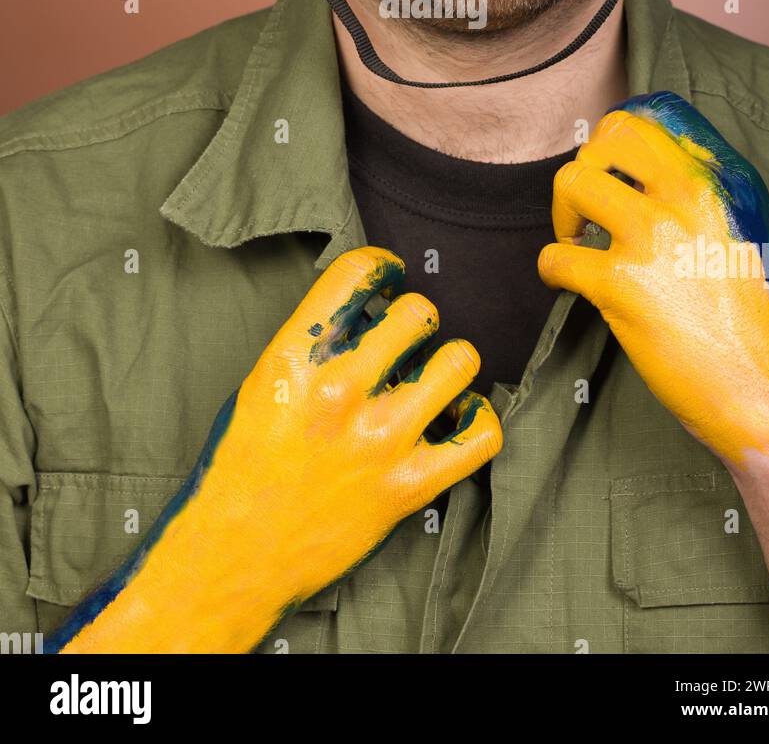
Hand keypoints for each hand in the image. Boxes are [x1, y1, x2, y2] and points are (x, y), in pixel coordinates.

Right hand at [57, 246, 500, 652]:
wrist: (233, 556)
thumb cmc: (241, 468)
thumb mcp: (262, 384)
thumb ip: (312, 343)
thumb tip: (366, 307)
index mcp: (295, 359)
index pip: (359, 273)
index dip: (383, 267)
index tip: (388, 278)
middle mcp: (340, 392)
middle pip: (418, 312)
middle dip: (414, 319)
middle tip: (404, 339)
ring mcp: (380, 440)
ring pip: (459, 361)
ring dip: (448, 364)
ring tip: (429, 378)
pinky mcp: (409, 487)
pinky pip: (480, 434)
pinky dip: (476, 419)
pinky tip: (453, 417)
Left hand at [538, 91, 768, 467]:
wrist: (767, 387)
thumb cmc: (755, 314)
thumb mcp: (745, 227)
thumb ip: (701, 189)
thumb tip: (645, 168)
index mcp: (721, 179)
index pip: (654, 115)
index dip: (616, 137)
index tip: (610, 167)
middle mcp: (689, 196)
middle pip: (608, 138)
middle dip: (586, 168)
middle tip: (588, 209)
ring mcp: (653, 237)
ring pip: (573, 183)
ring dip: (562, 214)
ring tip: (576, 242)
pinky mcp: (622, 285)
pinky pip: (556, 257)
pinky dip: (552, 269)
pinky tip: (568, 283)